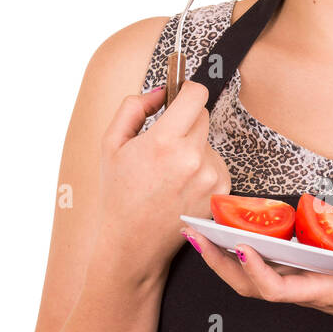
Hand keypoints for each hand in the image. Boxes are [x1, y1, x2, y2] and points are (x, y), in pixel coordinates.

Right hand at [94, 82, 231, 285]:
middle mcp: (192, 158)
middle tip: (164, 142)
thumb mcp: (111, 144)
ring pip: (209, 142)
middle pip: (202, 116)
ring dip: (194, 148)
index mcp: (164, 142)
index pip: (197, 95)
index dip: (188, 89)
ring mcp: (210, 177)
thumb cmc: (119, 194)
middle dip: (185, 122)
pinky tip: (181, 185)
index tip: (180, 94)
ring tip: (170, 172)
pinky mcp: (221, 192)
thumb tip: (160, 90)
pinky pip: (216, 164)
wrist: (134, 242)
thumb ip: (133, 107)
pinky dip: (203, 168)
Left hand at [180, 230, 332, 331]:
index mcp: (320, 292)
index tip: (243, 247)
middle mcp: (300, 288)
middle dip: (220, 264)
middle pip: (249, 285)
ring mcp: (296, 281)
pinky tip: (227, 227)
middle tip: (196, 235)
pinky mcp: (297, 271)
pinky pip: (261, 262)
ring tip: (199, 230)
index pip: (278, 289)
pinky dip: (240, 247)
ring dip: (221, 256)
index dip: (257, 271)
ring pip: (249, 275)